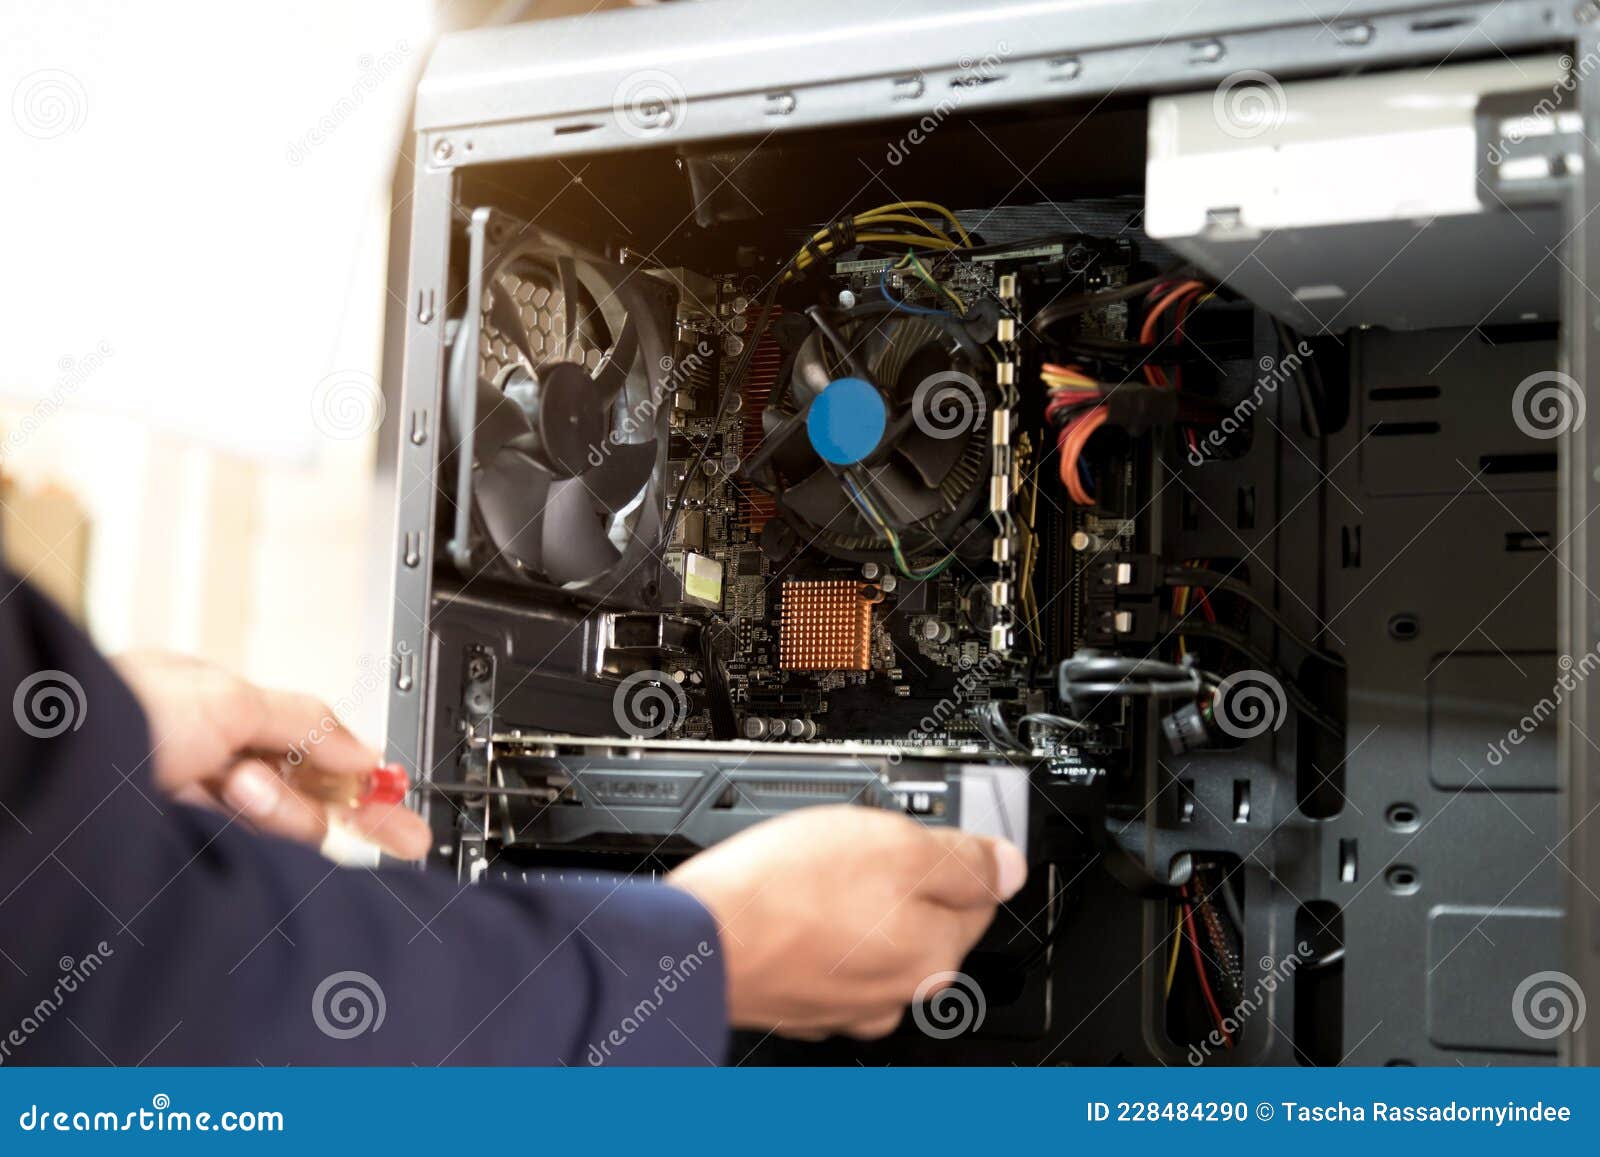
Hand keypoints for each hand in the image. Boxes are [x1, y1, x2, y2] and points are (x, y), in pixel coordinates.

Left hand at [112, 650, 429, 859]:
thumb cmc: (107, 717)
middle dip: (343, 804)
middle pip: (308, 796)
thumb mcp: (225, 700)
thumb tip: (362, 749)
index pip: (308, 746)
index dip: (360, 772)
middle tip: (403, 837)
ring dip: (279, 808)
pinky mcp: (192, 857)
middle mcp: (210, 767)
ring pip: (288, 830)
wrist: (54, 773)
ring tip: (236, 789)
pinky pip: (260, 856)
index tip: (398, 801)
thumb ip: (305, 722)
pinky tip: (229, 810)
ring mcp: (198, 816)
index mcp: (217, 715)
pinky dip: (259, 831)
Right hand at [667, 804, 1025, 1039]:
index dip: (953, 851)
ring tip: (813, 870)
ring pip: (870, 938)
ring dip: (854, 906)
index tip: (924, 831)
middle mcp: (895, 992)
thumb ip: (961, 858)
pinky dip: (813, 931)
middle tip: (858, 843)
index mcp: (933, 954)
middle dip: (899, 879)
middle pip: (922, 918)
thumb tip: (1007, 865)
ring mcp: (844, 1003)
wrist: (696, 943)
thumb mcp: (894, 842)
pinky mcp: (797, 1002)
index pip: (978, 895)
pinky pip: (823, 957)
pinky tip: (788, 904)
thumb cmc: (786, 893)